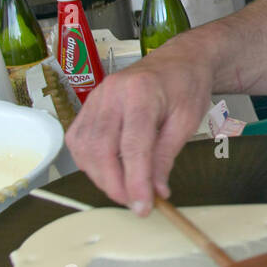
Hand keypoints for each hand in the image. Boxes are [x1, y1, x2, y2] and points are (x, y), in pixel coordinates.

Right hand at [65, 40, 215, 212]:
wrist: (179, 60)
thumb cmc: (186, 86)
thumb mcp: (187, 121)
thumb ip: (167, 156)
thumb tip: (155, 191)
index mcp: (141, 92)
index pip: (133, 145)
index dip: (135, 181)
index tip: (143, 206)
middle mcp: (112, 92)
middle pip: (101, 148)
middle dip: (114, 184)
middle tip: (134, 204)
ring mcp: (96, 97)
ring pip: (85, 147)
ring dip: (100, 176)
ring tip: (124, 189)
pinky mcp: (89, 104)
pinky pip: (79, 139)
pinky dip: (89, 162)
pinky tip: (107, 171)